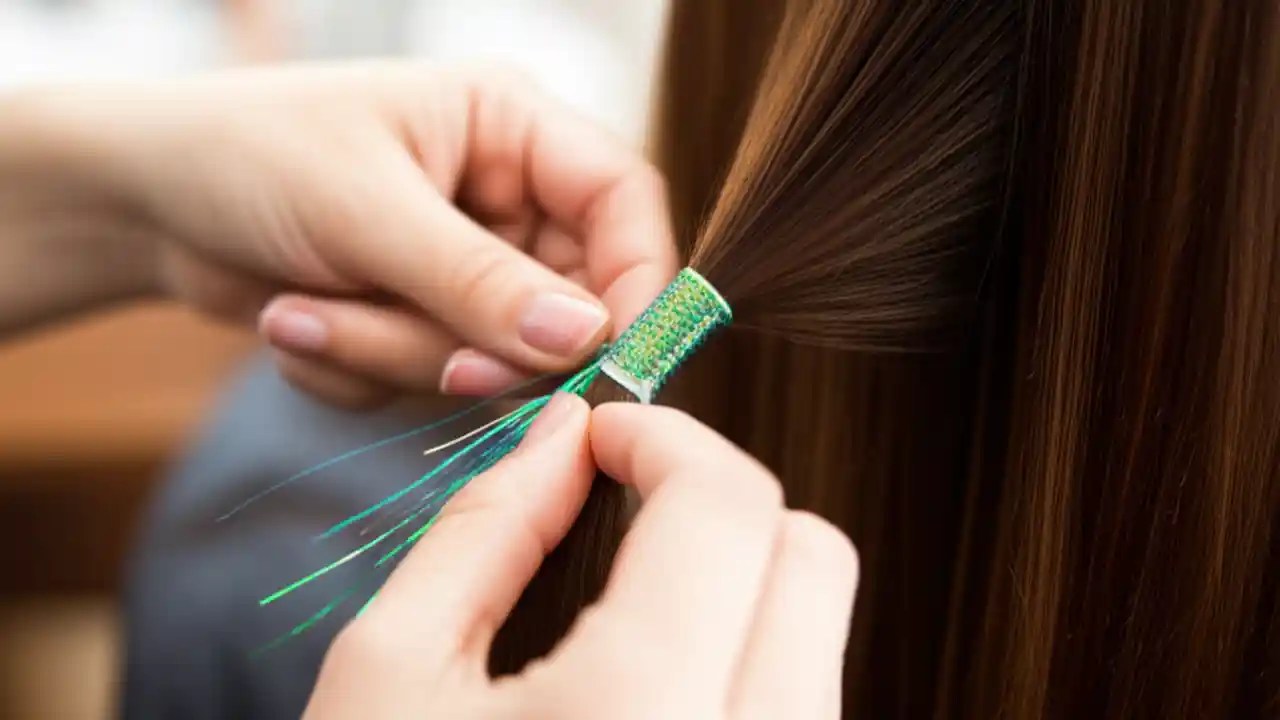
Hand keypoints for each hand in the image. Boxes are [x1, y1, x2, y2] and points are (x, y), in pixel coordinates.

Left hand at [0, 63, 674, 405]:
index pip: (623, 201)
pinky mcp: (422, 321)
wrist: (141, 202)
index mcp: (511, 128)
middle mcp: (505, 198)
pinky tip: (295, 321)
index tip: (615, 361)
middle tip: (438, 364)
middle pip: (567, 302)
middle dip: (483, 344)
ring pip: (491, 357)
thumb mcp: (364, 209)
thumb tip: (587, 340)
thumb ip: (478, 281)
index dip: (638, 281)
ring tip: (301, 310)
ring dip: (393, 354)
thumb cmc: (247, 157)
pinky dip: (360, 369)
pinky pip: (429, 382)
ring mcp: (465, 267)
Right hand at [305, 395, 858, 718]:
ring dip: (737, 584)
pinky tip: (652, 692)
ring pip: (819, 641)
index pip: (728, 505)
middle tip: (625, 503)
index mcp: (643, 719)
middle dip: (720, 502)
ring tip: (627, 603)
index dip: (664, 436)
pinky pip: (802, 712)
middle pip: (814, 559)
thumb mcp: (388, 675)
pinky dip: (745, 664)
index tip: (603, 437)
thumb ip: (484, 529)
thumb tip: (564, 433)